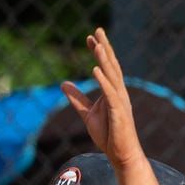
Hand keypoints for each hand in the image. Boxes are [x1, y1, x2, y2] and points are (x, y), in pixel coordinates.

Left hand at [59, 28, 142, 164]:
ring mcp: (120, 101)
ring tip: (97, 45)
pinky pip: (110, 93)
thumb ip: (77, 98)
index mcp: (112, 91)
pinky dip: (103, 81)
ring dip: (104, 60)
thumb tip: (63, 84)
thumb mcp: (87, 113)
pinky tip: (95, 69)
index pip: (105, 67)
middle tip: (97, 30)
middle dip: (104, 48)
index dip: (98, 51)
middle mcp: (118, 92)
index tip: (90, 37)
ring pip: (112, 76)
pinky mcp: (118, 111)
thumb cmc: (108, 134)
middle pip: (111, 65)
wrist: (120, 153)